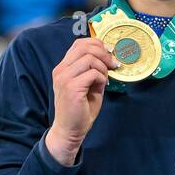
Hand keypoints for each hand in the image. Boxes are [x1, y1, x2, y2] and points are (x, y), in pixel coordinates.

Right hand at [45, 37, 119, 165]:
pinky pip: (93, 73)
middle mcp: (61, 70)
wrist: (70, 130)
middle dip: (103, 53)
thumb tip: (109, 58)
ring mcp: (64, 78)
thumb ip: (94, 70)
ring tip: (105, 79)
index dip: (97, 44)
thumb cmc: (80, 110)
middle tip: (113, 64)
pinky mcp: (71, 87)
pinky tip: (101, 87)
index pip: (79, 44)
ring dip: (103, 67)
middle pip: (84, 47)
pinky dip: (102, 78)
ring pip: (90, 58)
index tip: (110, 52)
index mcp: (63, 68)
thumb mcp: (88, 85)